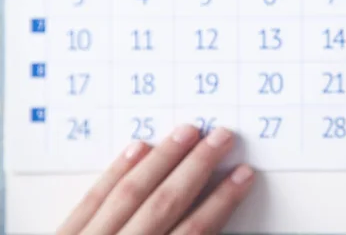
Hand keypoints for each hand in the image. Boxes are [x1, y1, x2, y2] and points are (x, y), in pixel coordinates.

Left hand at [57, 125, 254, 234]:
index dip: (223, 201)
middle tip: (223, 137)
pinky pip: (93, 197)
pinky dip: (117, 170)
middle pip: (166, 203)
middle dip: (198, 166)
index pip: (195, 233)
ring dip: (163, 158)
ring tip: (188, 131)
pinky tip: (138, 147)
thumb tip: (213, 229)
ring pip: (132, 192)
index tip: (243, 174)